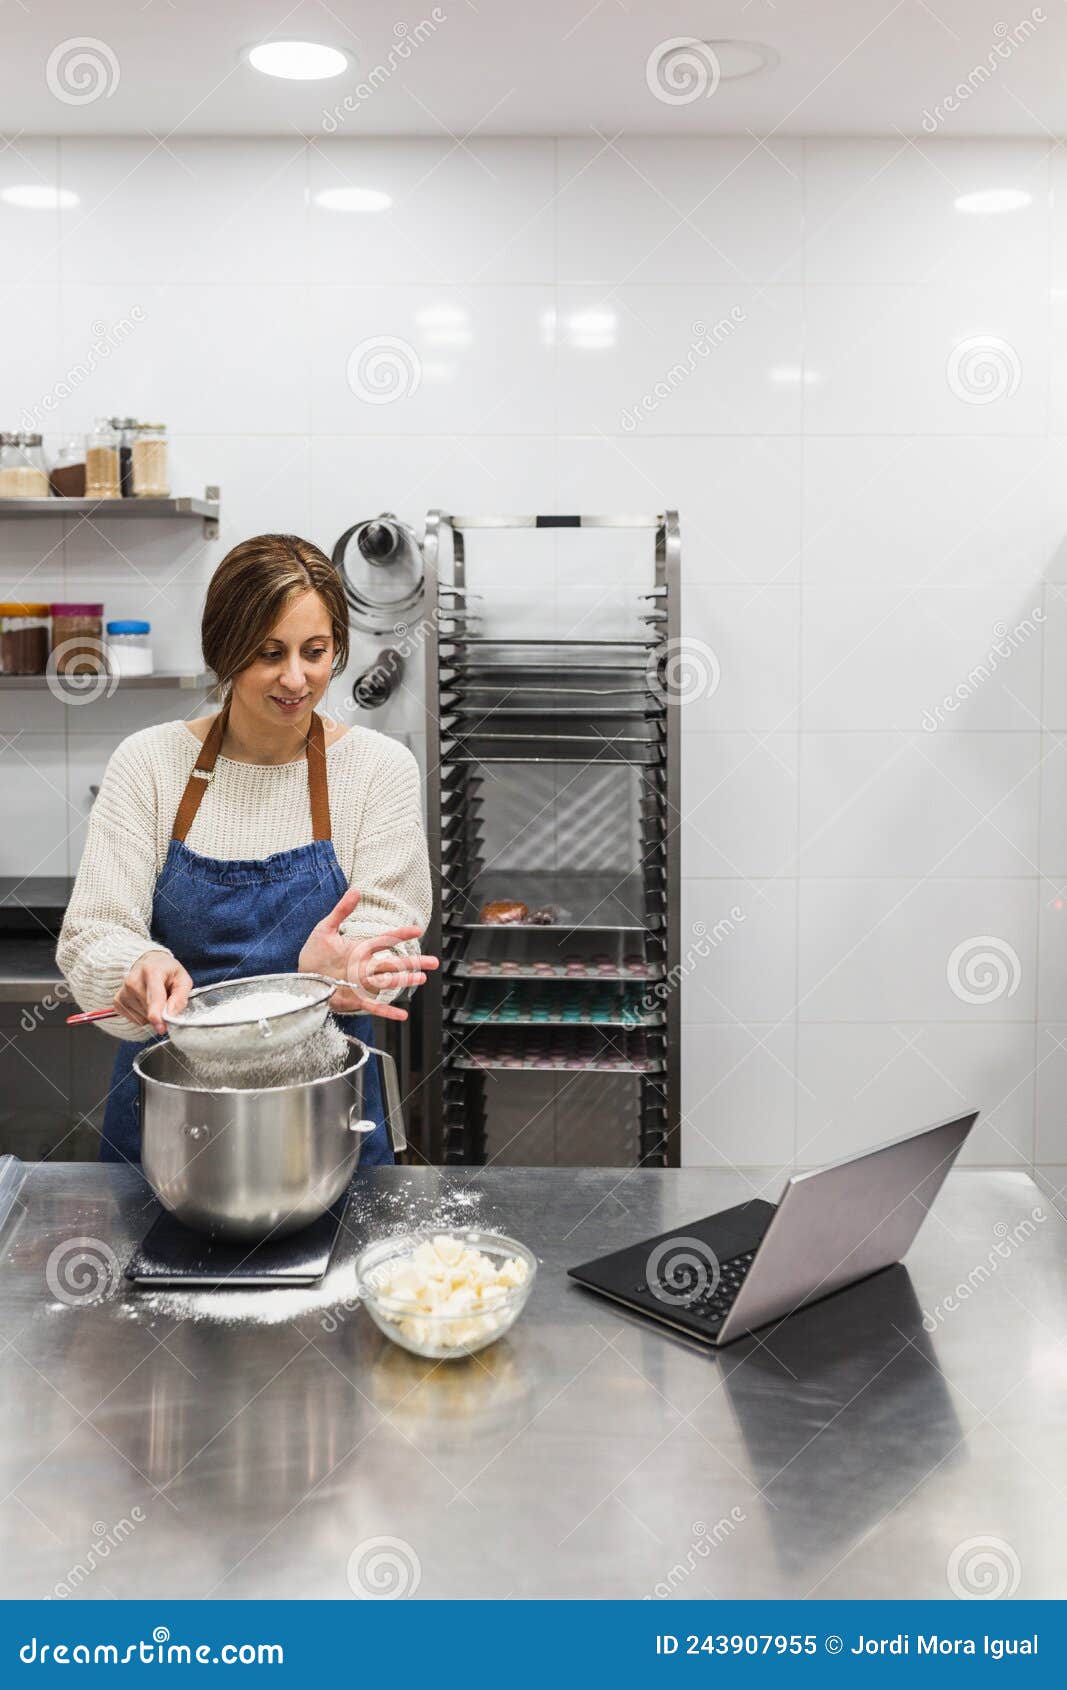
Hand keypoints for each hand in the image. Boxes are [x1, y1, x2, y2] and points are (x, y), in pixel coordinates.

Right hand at [114, 950, 192, 1035]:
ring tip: (154, 997)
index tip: (160, 1028)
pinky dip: (143, 1016)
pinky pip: (135, 1020)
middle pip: (149, 1010)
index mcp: (152, 971)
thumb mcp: (182, 979)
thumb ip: (180, 998)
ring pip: (143, 1017)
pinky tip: (145, 1002)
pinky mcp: (117, 1001)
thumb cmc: (166, 971)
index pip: (154, 997)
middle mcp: (133, 980)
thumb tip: (171, 1016)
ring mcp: (123, 991)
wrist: (148, 963)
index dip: (157, 1015)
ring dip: (152, 1013)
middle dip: (162, 1012)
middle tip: (166, 997)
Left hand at [298, 888, 438, 1021]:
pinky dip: (387, 1012)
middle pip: (394, 963)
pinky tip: (402, 1015)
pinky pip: (374, 1006)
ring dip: (404, 981)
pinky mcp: (355, 999)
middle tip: (433, 962)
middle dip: (414, 962)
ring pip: (387, 982)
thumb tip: (355, 891)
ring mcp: (362, 984)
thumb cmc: (314, 952)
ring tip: (421, 979)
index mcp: (361, 949)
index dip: (401, 935)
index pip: (386, 939)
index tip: (417, 930)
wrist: (302, 977)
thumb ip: (341, 910)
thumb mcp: (325, 928)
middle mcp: (366, 966)